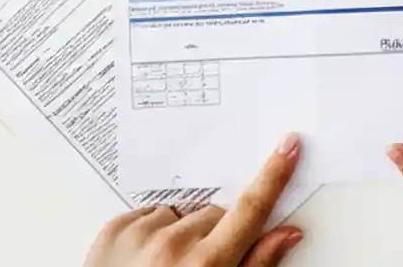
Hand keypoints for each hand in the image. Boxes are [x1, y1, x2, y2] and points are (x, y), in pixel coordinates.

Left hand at [84, 133, 303, 266]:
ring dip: (182, 232)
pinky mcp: (115, 229)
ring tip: (169, 266)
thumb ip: (255, 265)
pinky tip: (147, 259)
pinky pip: (149, 214)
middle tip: (203, 263)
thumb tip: (287, 233)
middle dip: (217, 233)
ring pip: (182, 213)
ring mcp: (141, 234)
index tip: (287, 148)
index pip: (251, 209)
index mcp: (206, 266)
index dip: (273, 176)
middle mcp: (173, 245)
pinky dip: (153, 232)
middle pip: (216, 214)